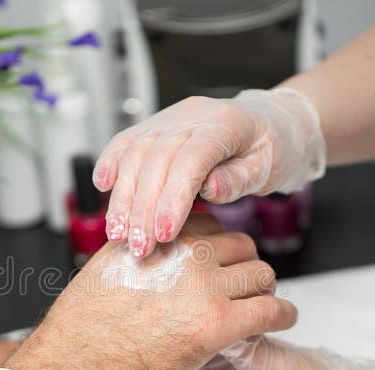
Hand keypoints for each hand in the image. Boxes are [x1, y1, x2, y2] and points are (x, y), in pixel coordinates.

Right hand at [5, 214, 297, 369]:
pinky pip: (272, 310)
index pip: (213, 225)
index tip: (223, 263)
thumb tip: (150, 241)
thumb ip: (139, 246)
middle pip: (243, 246)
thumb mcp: (108, 264)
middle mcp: (186, 253)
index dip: (220, 247)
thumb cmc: (85, 324)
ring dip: (264, 291)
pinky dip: (283, 314)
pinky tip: (282, 320)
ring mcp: (205, 286)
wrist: (78, 361)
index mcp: (161, 235)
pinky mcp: (219, 324)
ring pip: (262, 275)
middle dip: (245, 266)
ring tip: (261, 307)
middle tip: (242, 289)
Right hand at [93, 89, 325, 257]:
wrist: (269, 123)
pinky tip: (102, 186)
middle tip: (138, 247)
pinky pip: (126, 141)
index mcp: (225, 123)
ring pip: (135, 153)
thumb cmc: (272, 148)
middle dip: (142, 208)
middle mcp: (192, 115)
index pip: (191, 160)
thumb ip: (239, 178)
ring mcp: (170, 118)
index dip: (173, 198)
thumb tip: (211, 190)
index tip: (164, 234)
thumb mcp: (269, 167)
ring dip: (123, 197)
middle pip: (156, 159)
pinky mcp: (155, 126)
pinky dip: (110, 163)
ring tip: (118, 233)